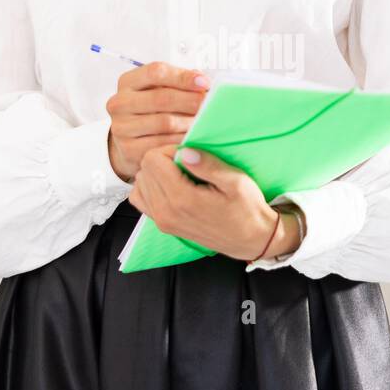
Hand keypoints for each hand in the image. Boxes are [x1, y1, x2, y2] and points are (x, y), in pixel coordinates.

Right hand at [106, 61, 209, 182]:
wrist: (129, 141)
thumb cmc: (151, 111)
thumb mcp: (159, 90)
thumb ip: (179, 82)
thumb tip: (206, 83)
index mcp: (128, 82)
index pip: (156, 72)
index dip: (183, 76)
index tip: (205, 83)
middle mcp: (120, 103)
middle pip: (162, 98)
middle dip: (191, 100)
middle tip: (211, 105)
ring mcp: (122, 127)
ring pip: (165, 122)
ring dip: (190, 122)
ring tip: (207, 122)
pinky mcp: (129, 150)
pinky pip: (163, 145)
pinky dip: (182, 141)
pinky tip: (194, 139)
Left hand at [127, 144, 304, 262]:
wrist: (250, 239)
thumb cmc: (247, 209)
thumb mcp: (236, 182)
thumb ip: (208, 165)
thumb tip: (185, 152)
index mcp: (182, 199)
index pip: (152, 160)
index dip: (170, 150)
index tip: (190, 155)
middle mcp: (166, 212)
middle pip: (144, 169)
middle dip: (163, 159)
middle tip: (188, 164)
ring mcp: (162, 221)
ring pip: (139, 183)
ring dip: (156, 173)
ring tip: (180, 174)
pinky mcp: (163, 225)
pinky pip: (140, 199)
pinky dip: (150, 187)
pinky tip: (170, 186)